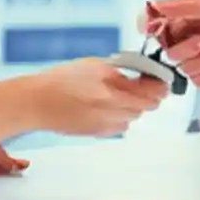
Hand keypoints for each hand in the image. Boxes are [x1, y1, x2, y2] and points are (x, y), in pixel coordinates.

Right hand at [30, 57, 167, 135]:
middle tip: (146, 86)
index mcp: (112, 91)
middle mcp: (112, 111)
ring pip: (134, 117)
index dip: (160, 86)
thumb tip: (140, 77)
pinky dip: (120, 117)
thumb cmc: (61, 80)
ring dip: (134, 107)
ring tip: (121, 95)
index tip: (162, 81)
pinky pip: (120, 126)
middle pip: (146, 107)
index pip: (150, 93)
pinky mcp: (97, 133)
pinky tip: (108, 107)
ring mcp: (105, 125)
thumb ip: (120, 73)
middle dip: (149, 96)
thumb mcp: (94, 66)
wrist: (37, 103)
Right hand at [139, 0, 199, 86]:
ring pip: (180, 66)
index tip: (150, 32)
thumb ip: (185, 6)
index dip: (152, 26)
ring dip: (198, 63)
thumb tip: (154, 4)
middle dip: (183, 49)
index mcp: (194, 11)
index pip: (159, 18)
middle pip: (167, 46)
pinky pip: (195, 81)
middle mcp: (195, 32)